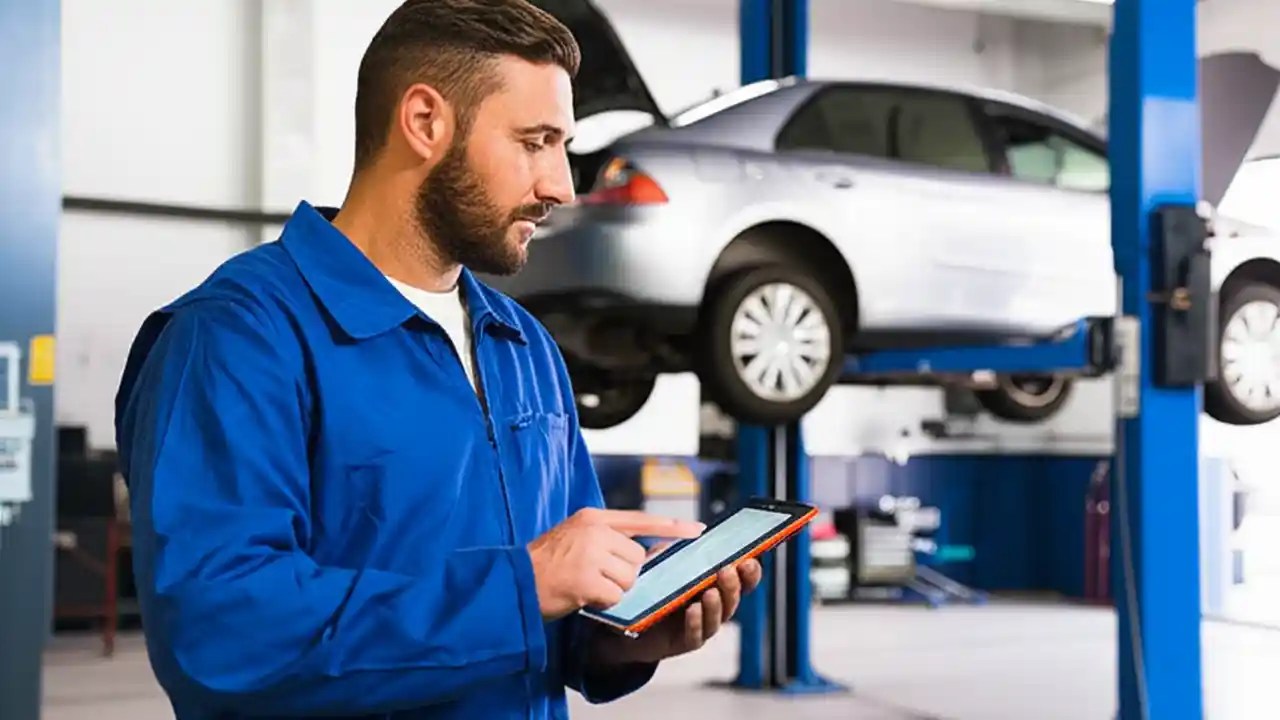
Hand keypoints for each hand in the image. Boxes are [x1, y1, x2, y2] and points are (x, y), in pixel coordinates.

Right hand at [527, 508, 704, 620]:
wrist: (511, 584)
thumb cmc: (542, 567)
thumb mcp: (573, 538)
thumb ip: (604, 539)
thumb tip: (640, 555)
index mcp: (592, 518)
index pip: (641, 519)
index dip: (672, 526)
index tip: (698, 529)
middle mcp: (594, 531)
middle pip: (637, 557)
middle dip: (625, 574)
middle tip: (596, 579)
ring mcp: (590, 554)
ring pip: (629, 578)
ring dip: (613, 590)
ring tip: (585, 587)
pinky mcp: (586, 580)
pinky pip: (615, 597)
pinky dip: (603, 603)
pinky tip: (582, 598)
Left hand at [592, 558, 763, 665]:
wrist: (631, 625)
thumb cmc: (653, 590)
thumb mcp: (664, 563)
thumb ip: (678, 549)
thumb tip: (697, 531)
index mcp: (715, 585)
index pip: (741, 579)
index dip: (749, 571)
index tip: (750, 559)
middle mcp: (713, 606)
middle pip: (733, 597)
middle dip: (733, 584)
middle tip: (728, 570)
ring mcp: (702, 625)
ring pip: (718, 617)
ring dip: (716, 604)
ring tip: (710, 593)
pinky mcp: (686, 641)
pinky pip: (695, 634)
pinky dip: (696, 622)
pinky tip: (693, 610)